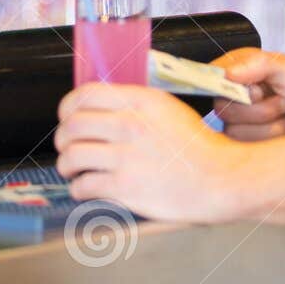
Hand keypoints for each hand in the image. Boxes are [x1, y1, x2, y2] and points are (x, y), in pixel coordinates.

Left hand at [54, 83, 239, 222]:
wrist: (222, 179)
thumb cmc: (199, 147)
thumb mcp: (167, 109)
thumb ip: (134, 105)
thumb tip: (100, 107)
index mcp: (139, 101)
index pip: (83, 94)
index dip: (67, 107)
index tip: (66, 117)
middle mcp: (129, 125)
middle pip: (71, 126)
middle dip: (62, 138)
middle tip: (67, 146)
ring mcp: (126, 157)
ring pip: (71, 156)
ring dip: (66, 164)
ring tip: (72, 169)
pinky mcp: (126, 187)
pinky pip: (83, 186)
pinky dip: (78, 189)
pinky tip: (85, 188)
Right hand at [209, 48, 284, 140]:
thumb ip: (258, 64)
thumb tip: (227, 73)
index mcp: (239, 68)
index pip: (212, 76)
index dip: (232, 87)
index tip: (257, 90)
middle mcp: (235, 93)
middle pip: (221, 107)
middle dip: (258, 109)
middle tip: (283, 101)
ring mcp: (240, 119)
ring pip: (233, 129)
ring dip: (267, 125)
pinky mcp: (247, 142)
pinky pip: (243, 146)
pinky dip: (269, 139)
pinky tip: (283, 130)